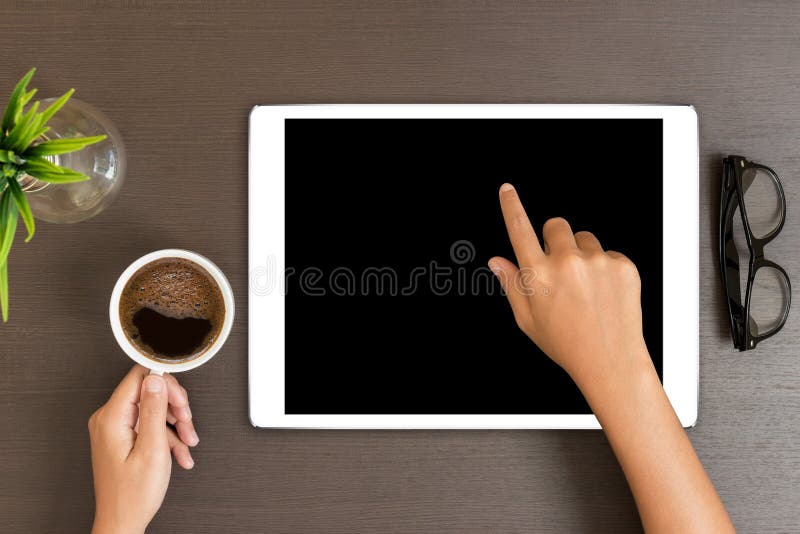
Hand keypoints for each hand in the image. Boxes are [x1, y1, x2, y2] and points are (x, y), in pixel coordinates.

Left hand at [89, 366, 198, 533]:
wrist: (123, 521)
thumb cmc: (133, 495)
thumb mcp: (152, 450)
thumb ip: (154, 410)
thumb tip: (156, 379)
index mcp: (111, 418)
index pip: (140, 377)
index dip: (166, 384)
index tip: (180, 400)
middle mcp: (109, 419)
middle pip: (150, 392)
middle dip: (174, 406)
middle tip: (186, 423)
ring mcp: (115, 428)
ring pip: (154, 409)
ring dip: (175, 424)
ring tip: (187, 442)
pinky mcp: (123, 437)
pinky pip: (150, 425)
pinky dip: (168, 436)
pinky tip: (179, 452)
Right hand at [490, 183, 733, 532]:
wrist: (610, 361)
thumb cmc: (568, 344)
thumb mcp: (528, 319)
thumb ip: (512, 284)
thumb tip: (497, 262)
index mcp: (538, 276)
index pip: (519, 230)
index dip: (510, 206)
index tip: (507, 190)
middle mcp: (566, 263)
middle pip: (556, 226)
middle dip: (557, 240)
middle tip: (562, 266)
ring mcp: (596, 262)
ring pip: (586, 238)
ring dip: (583, 254)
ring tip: (587, 287)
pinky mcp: (622, 265)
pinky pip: (610, 253)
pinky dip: (607, 268)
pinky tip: (604, 293)